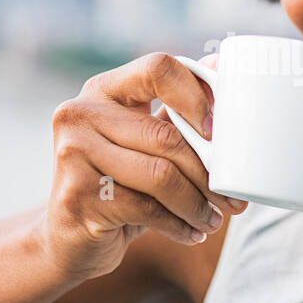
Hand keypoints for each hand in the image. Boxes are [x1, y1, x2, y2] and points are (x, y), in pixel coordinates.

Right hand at [44, 51, 246, 280]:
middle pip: (165, 136)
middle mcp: (81, 113)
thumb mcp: (145, 142)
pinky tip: (191, 232)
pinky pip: (146, 209)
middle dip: (208, 173)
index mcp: (103, 89)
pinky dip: (178, 224)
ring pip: (160, 176)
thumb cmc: (119, 183)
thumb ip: (176, 109)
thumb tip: (224, 65)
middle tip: (233, 198)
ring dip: (197, 204)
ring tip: (214, 219)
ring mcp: (73, 153)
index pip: (158, 69)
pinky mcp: (77, 195)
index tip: (218, 132)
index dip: (196, 97)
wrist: (68, 237)